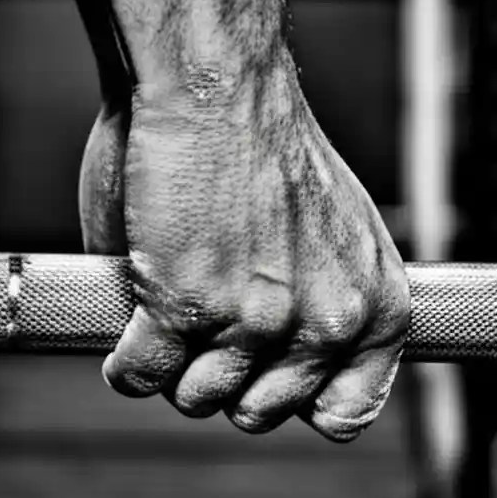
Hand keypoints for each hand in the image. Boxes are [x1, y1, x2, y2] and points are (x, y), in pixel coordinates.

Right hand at [79, 68, 410, 441]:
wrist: (218, 84)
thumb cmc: (264, 143)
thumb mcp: (335, 230)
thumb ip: (316, 302)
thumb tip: (271, 357)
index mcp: (373, 305)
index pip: (347, 411)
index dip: (297, 403)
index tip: (265, 381)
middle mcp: (327, 323)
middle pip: (259, 413)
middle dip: (223, 381)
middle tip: (201, 331)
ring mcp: (258, 321)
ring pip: (196, 399)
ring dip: (171, 367)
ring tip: (163, 316)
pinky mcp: (187, 308)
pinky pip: (141, 375)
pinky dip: (123, 361)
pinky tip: (124, 332)